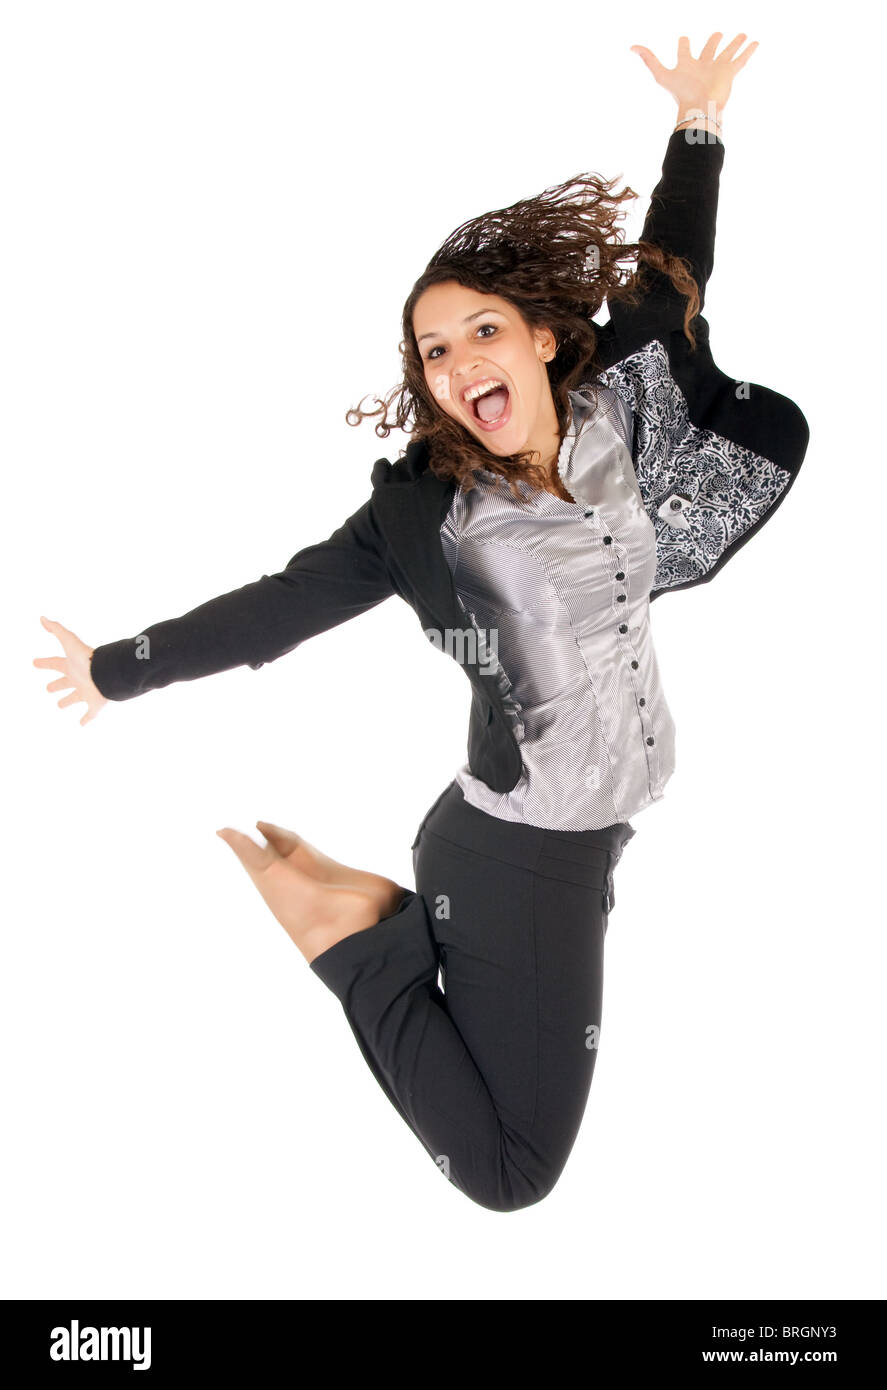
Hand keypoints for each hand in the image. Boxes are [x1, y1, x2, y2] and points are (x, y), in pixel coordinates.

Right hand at [33, 616, 107, 726]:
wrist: (107, 673)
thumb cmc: (87, 658)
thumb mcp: (69, 641)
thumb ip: (57, 629)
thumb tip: (42, 618)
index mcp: (72, 666)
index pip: (55, 663)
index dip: (44, 663)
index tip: (34, 662)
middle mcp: (79, 679)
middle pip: (65, 682)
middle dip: (57, 685)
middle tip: (48, 689)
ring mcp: (87, 692)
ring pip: (76, 697)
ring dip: (68, 701)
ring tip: (60, 705)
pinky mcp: (96, 704)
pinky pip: (91, 714)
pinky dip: (86, 719)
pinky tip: (81, 724)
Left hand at [630, 32, 758, 116]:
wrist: (700, 108)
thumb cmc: (681, 93)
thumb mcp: (661, 74)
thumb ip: (648, 60)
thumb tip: (631, 47)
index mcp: (687, 66)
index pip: (685, 52)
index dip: (684, 45)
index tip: (684, 38)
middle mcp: (703, 66)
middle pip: (709, 51)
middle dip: (713, 42)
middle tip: (717, 34)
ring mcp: (717, 69)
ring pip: (727, 52)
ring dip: (735, 43)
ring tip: (743, 34)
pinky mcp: (729, 73)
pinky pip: (741, 59)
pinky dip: (749, 51)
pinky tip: (755, 42)